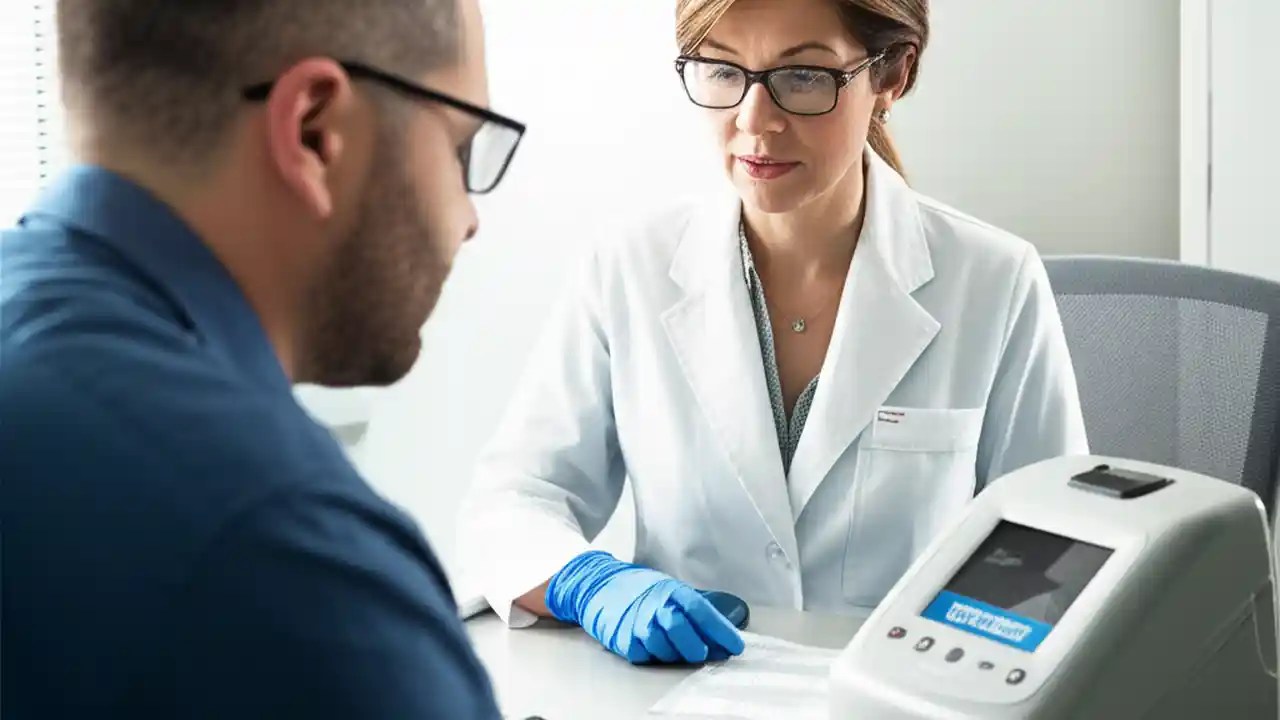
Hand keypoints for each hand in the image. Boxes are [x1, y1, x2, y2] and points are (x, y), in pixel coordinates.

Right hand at [544, 551, 745, 664]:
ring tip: (677, 649)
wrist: (597, 586)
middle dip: (697, 646)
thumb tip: (722, 633)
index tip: (736, 646)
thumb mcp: (668, 589)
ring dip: (676, 654)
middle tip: (704, 653)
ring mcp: (637, 623)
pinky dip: (654, 655)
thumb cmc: (639, 589)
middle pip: (682, 630)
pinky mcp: (623, 640)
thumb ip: (693, 609)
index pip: (702, 612)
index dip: (721, 631)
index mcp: (671, 591)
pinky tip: (654, 647)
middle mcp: (655, 606)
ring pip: (665, 648)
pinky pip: (646, 656)